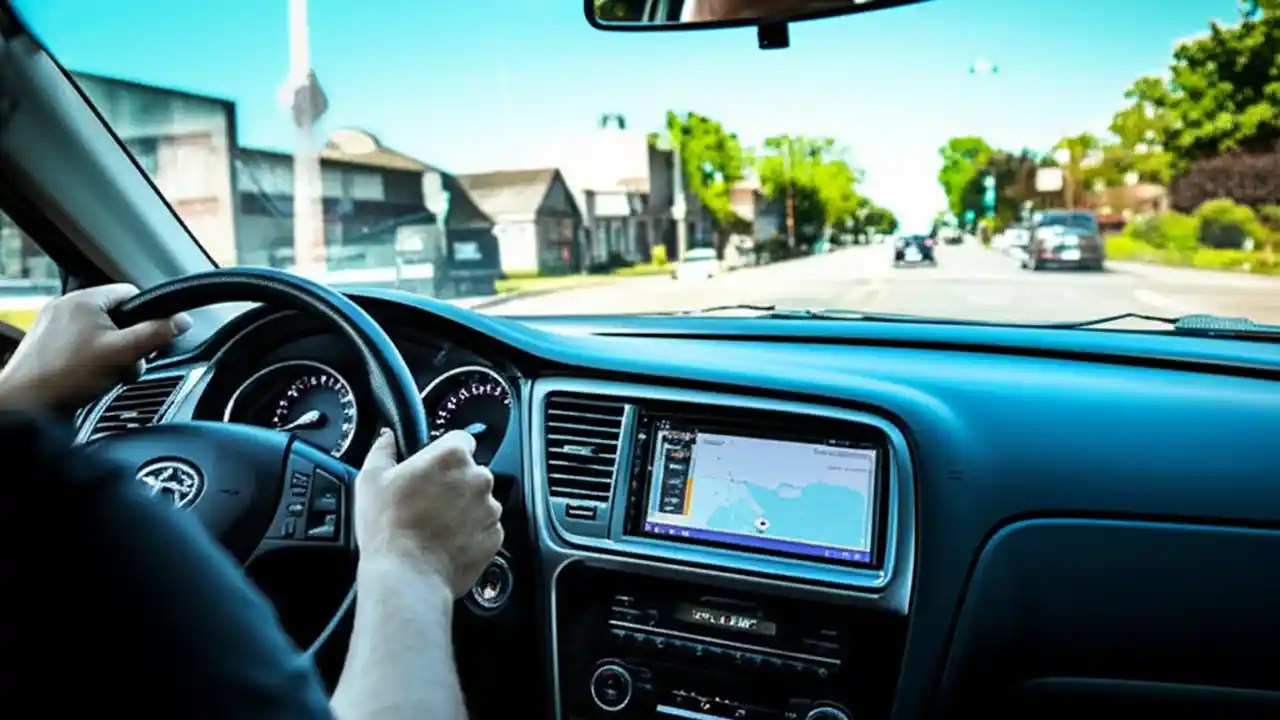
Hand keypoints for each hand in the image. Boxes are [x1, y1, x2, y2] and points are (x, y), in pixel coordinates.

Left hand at [0, 283, 189, 411]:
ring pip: (100, 333)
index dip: (148, 317)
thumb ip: (156, 334)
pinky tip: (91, 378)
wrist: (26, 405)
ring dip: (113, 354)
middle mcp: (65, 306)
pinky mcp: (47, 344)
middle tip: (128, 364)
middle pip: (117, 317)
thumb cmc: (67, 376)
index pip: (132, 295)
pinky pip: (82, 345)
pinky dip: (93, 360)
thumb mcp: (123, 353)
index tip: (151, 341)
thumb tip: (183, 321)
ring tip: (108, 374)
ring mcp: (53, 325)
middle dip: (130, 343)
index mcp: (84, 299)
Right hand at [354, 428, 502, 596]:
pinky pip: (485, 527)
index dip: (445, 452)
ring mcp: (490, 508)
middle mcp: (478, 478)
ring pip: (479, 501)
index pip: (461, 439)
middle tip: (427, 501)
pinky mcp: (495, 536)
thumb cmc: (388, 527)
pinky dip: (471, 532)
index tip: (434, 467)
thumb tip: (387, 438)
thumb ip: (383, 450)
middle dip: (454, 483)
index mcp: (452, 456)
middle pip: (471, 472)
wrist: (407, 575)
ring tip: (434, 525)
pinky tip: (446, 541)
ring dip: (463, 508)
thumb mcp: (371, 480)